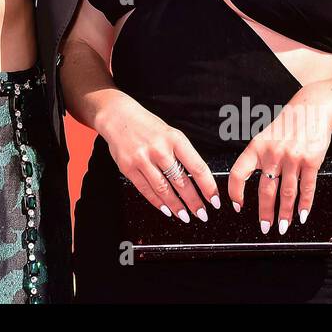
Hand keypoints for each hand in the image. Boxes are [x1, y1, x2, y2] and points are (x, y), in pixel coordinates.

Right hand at [96, 93, 219, 222]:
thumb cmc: (147, 126)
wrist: (117, 116)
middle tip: (202, 214)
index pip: (197, 167)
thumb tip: (196, 180)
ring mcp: (142, 159)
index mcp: (174, 138)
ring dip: (176, 206)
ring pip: (163, 189)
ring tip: (185, 216)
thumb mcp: (170, 133)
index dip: (208, 187)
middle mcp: (159, 149)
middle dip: (194, 202)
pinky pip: (145, 189)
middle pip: (181, 182)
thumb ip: (182, 154)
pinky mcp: (128, 167)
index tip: (214, 200)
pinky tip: (166, 209)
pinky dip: (157, 202)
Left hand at [228, 82, 331, 234]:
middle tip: (265, 228)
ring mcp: (292, 157)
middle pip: (265, 190)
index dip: (235, 192)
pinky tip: (303, 215)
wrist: (311, 108)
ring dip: (285, 214)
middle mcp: (273, 153)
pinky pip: (307, 187)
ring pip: (286, 193)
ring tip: (283, 227)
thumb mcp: (265, 136)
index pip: (238, 173)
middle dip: (264, 213)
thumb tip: (247, 183)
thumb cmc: (286, 125)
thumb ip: (258, 157)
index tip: (237, 207)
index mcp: (256, 147)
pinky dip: (305, 205)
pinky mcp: (311, 160)